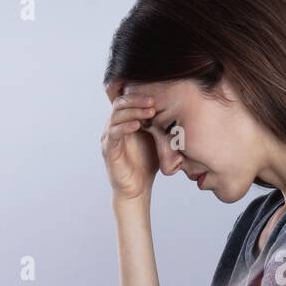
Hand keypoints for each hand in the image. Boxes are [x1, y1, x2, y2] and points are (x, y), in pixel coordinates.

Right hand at [100, 82, 158, 203]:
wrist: (138, 187)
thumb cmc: (147, 163)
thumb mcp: (156, 140)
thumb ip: (159, 125)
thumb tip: (176, 109)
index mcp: (125, 122)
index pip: (127, 101)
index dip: (139, 97)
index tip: (156, 98)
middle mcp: (114, 126)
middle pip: (119, 104)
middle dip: (136, 100)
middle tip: (152, 102)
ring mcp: (109, 137)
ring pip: (116, 116)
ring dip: (133, 112)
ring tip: (149, 112)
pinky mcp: (108, 150)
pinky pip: (114, 134)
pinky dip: (124, 127)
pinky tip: (136, 125)